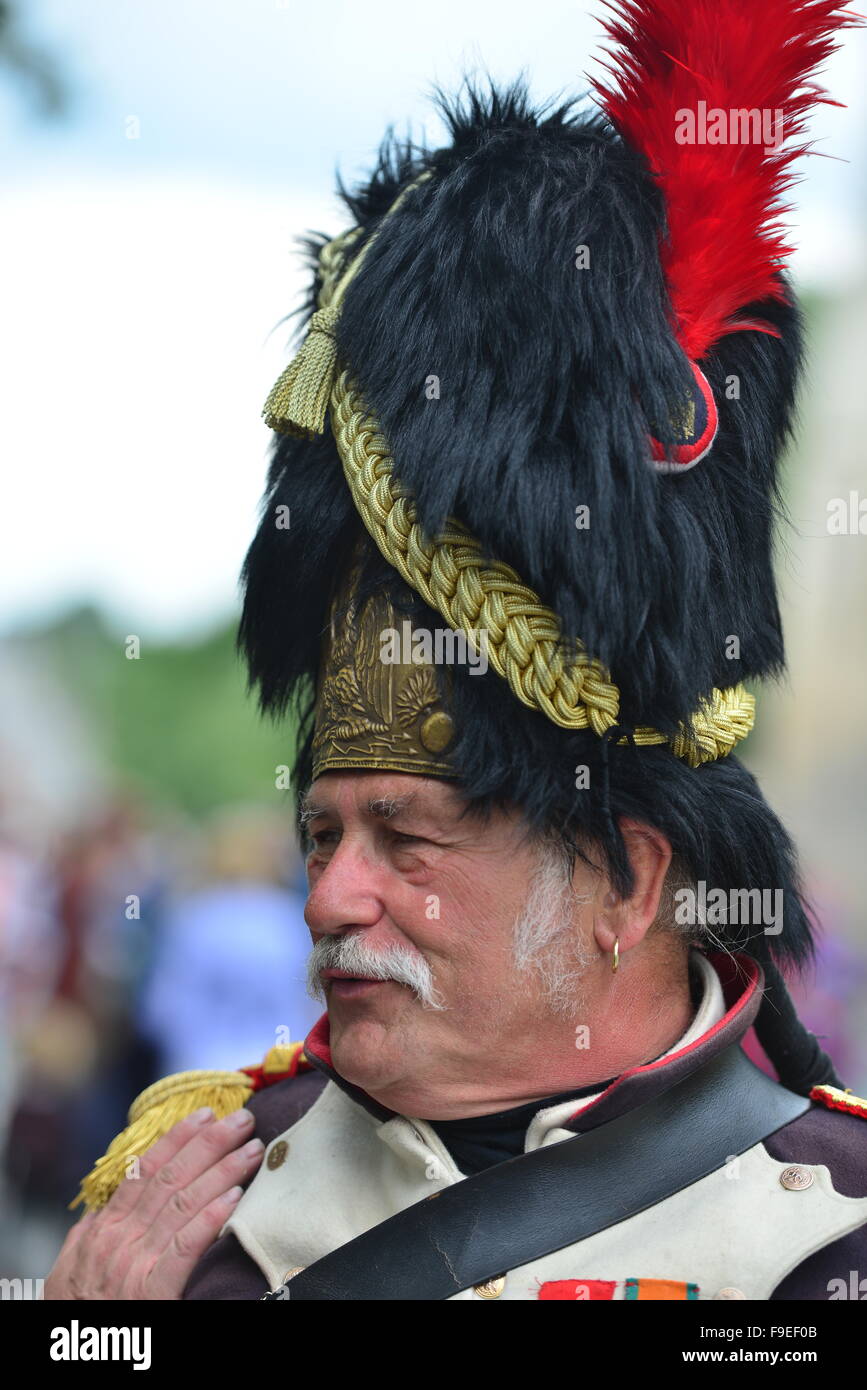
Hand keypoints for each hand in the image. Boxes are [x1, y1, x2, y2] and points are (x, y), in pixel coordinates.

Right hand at [44, 1106, 263, 1299]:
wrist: (76, 1352)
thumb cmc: (76, 1311)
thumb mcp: (72, 1268)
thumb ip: (89, 1235)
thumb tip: (101, 1209)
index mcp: (106, 1228)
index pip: (146, 1170)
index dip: (178, 1139)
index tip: (206, 1114)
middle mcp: (122, 1239)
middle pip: (171, 1178)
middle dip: (209, 1144)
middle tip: (242, 1120)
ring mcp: (137, 1264)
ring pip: (184, 1204)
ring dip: (222, 1171)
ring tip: (251, 1150)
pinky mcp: (154, 1293)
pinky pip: (186, 1248)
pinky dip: (210, 1218)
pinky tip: (235, 1197)